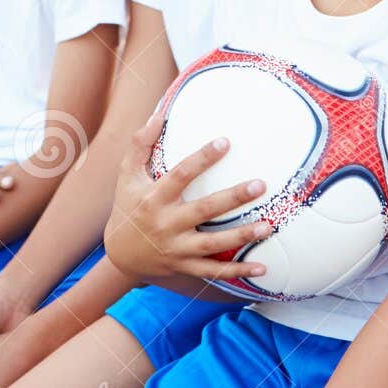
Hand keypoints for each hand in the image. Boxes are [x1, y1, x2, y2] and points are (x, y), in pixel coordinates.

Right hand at [103, 112, 269, 284]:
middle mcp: (166, 224)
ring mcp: (177, 248)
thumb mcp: (127, 176)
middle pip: (203, 210)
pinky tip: (263, 268)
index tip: (225, 142)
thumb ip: (140, 145)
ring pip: (213, 244)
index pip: (180, 175)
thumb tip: (158, 115)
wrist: (120, 255)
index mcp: (153, 198)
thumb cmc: (128, 207)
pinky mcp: (185, 266)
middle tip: (260, 184)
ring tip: (268, 226)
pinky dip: (238, 272)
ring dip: (242, 236)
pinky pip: (214, 271)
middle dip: (232, 198)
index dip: (202, 158)